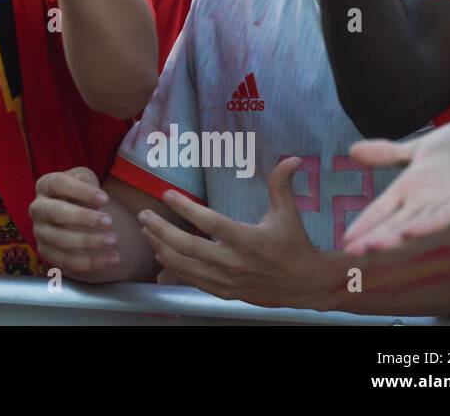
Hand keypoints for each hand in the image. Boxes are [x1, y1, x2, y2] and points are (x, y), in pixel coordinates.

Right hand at [29, 167, 119, 275]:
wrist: (72, 212)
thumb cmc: (79, 192)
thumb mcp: (83, 179)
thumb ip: (88, 182)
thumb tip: (96, 200)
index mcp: (44, 185)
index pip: (58, 184)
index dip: (81, 191)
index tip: (105, 199)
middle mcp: (37, 208)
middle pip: (55, 212)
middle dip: (83, 218)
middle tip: (109, 222)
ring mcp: (39, 231)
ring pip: (59, 240)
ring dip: (88, 242)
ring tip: (113, 242)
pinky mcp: (45, 251)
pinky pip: (65, 261)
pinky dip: (89, 262)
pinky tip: (111, 259)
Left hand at [137, 158, 341, 309]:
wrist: (306, 285)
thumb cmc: (295, 245)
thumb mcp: (288, 213)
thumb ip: (282, 185)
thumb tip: (291, 158)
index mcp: (248, 240)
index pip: (209, 223)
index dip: (185, 208)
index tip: (167, 193)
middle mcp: (233, 262)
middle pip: (186, 246)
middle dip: (160, 229)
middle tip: (143, 214)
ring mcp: (227, 280)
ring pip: (184, 266)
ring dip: (161, 247)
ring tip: (146, 231)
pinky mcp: (224, 292)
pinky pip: (192, 280)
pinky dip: (173, 267)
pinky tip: (161, 254)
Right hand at [344, 121, 449, 255]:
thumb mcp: (417, 149)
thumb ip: (389, 154)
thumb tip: (352, 151)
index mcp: (408, 188)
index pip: (380, 210)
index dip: (364, 224)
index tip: (345, 241)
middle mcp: (423, 200)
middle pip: (393, 223)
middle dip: (374, 237)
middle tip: (352, 253)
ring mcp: (444, 202)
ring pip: (415, 224)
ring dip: (395, 236)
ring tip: (374, 247)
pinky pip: (445, 216)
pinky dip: (427, 225)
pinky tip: (410, 233)